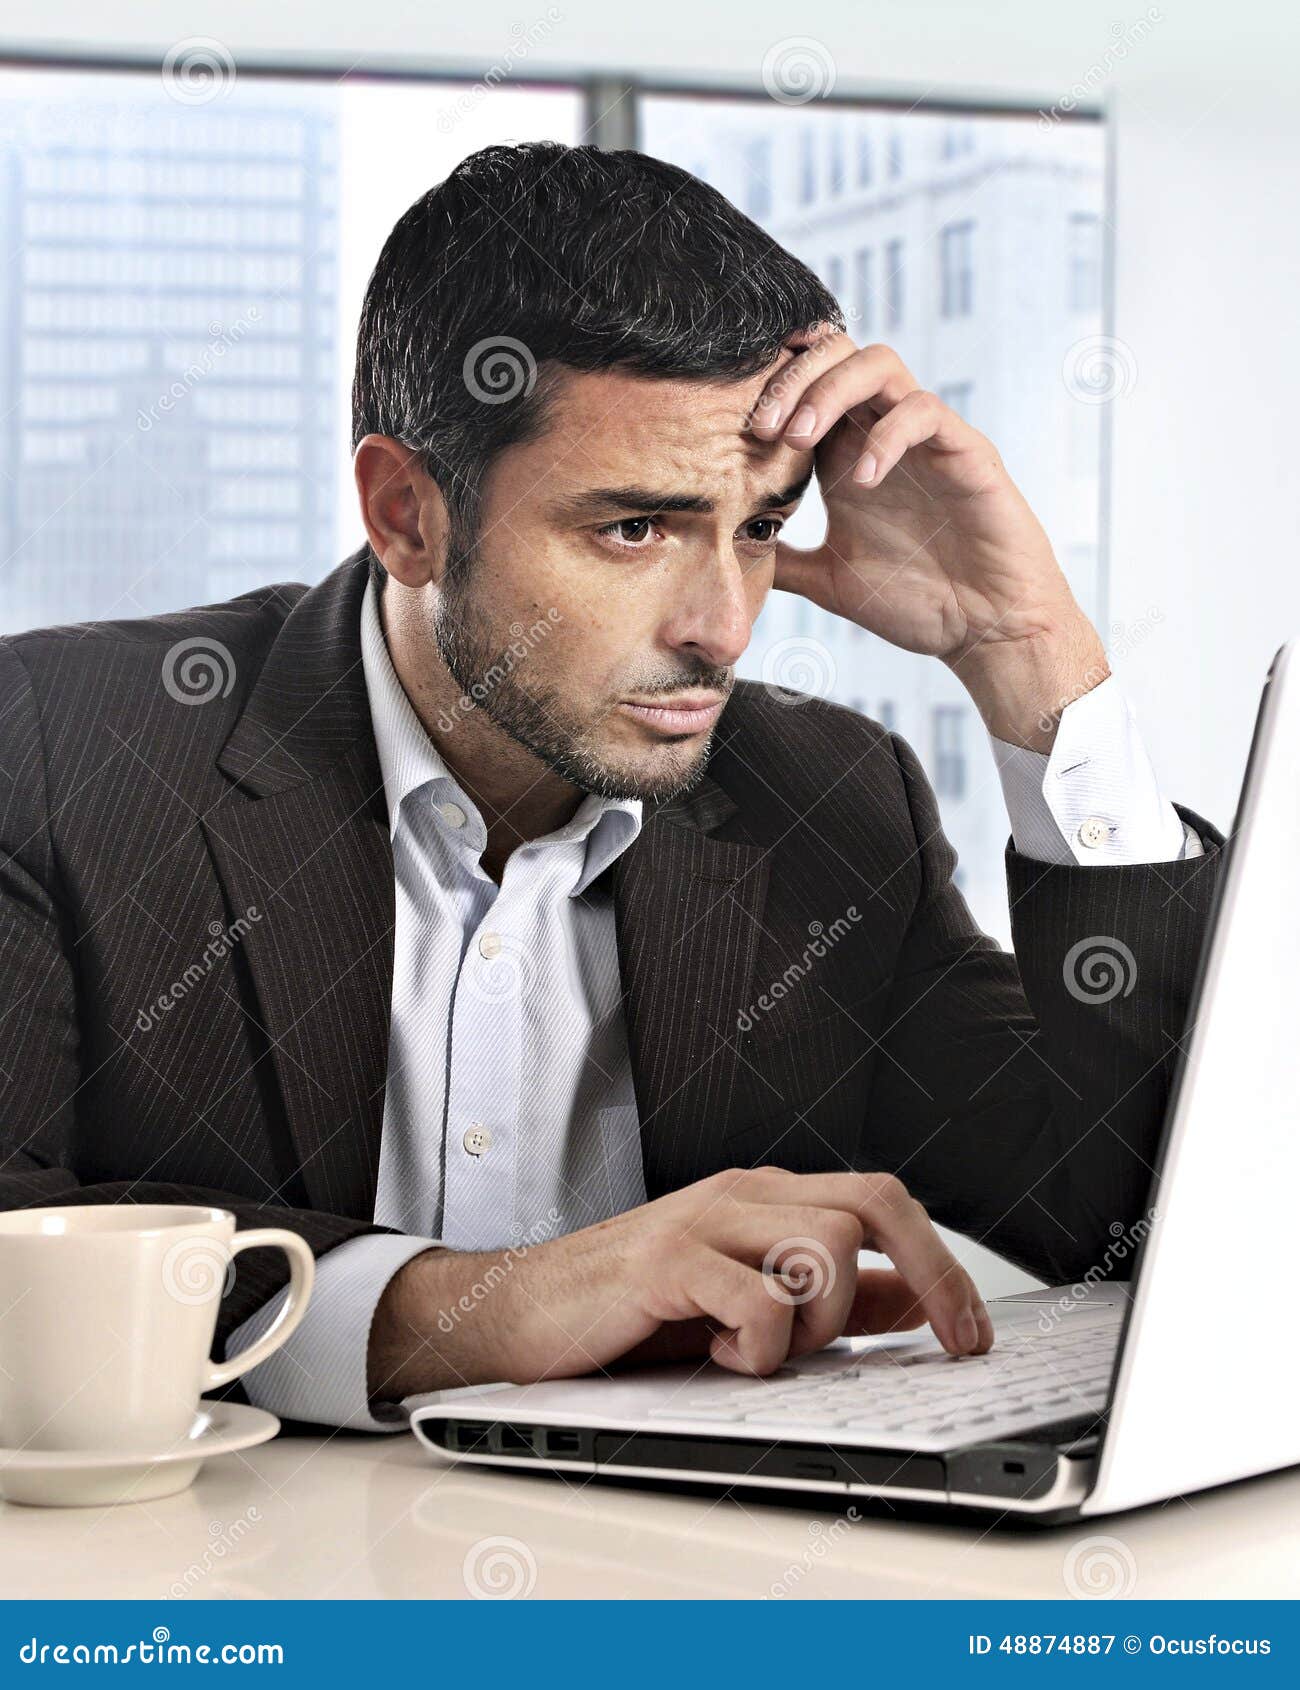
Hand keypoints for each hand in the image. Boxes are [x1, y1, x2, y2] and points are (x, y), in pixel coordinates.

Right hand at [367, 1167, 992, 1402]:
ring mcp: (702, 1219)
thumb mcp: (743, 1301)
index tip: (973, 1330)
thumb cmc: (629, 1309)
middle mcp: (741, 1195)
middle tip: (947, 1346)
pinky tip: (722, 1355)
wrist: (517, 1312)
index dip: (942, 1262)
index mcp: (765, 1199)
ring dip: (823, 1319)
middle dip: (928, 1279)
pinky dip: (760, 1345)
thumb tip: (913, 1306)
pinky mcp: (664, 1259)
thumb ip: (825, 1300)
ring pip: (825, 1246)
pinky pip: (756, 1297)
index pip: (880, 1200)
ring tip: (769, 1351)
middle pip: (871, 1205)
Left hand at [753, 332, 1108, 747]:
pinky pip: (924, 412)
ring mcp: (925, 438)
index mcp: (846, 454)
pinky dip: (886, 436)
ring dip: (829, 390)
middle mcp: (882, 434)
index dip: (766, 391)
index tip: (733, 429)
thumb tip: (726, 556)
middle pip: (836, 354)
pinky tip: (863, 481)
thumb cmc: (918, 602)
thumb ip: (783, 561)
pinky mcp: (965, 451)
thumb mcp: (828, 581)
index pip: (804, 386)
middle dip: (791, 378)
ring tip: (799, 438)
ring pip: (879, 364)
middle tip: (761, 427)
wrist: (985, 630)